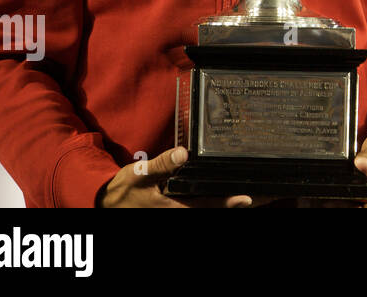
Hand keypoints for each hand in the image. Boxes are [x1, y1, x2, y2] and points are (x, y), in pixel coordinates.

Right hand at [98, 146, 252, 207]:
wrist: (107, 204)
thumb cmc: (123, 190)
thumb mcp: (139, 174)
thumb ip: (161, 164)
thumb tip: (183, 153)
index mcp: (172, 207)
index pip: (206, 205)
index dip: (227, 202)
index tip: (247, 198)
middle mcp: (178, 213)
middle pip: (211, 209)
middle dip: (233, 202)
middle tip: (259, 195)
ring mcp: (178, 213)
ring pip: (206, 209)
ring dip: (225, 203)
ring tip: (250, 195)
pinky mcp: (175, 210)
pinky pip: (198, 207)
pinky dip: (213, 201)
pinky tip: (224, 194)